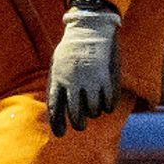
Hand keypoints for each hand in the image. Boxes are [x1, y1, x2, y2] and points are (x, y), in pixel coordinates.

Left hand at [46, 5, 120, 136]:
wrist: (90, 29)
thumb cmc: (72, 48)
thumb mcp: (57, 63)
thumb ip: (57, 83)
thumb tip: (58, 105)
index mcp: (58, 79)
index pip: (55, 108)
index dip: (57, 123)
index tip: (60, 135)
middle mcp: (73, 83)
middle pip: (76, 114)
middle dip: (79, 123)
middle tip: (81, 126)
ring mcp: (90, 82)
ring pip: (94, 111)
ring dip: (94, 113)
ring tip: (94, 109)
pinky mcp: (106, 79)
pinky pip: (108, 102)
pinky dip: (108, 106)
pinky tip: (106, 104)